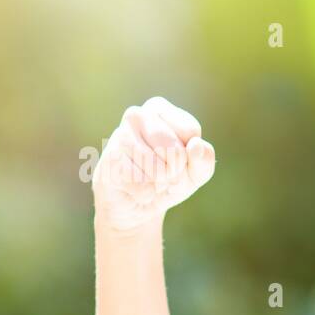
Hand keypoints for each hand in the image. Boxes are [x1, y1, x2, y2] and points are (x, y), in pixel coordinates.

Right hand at [92, 96, 215, 231]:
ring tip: (148, 179)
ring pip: (156, 166)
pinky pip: (140, 181)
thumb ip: (205, 159)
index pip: (191, 132)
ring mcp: (119, 135)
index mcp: (160, 108)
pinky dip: (144, 192)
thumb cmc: (168, 181)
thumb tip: (196, 145)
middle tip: (162, 174)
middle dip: (174, 171)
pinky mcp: (109, 159)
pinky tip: (133, 187)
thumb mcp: (196, 173)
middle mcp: (137, 114)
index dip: (191, 155)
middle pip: (174, 150)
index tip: (179, 159)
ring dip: (158, 182)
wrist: (136, 206)